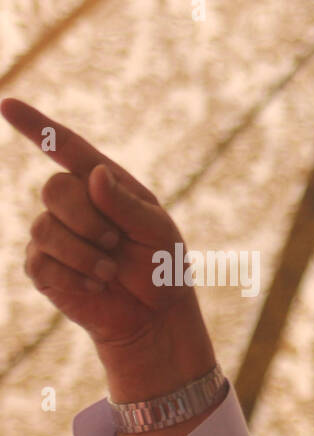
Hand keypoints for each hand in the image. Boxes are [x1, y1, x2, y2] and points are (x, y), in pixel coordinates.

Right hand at [4, 97, 215, 395]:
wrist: (154, 315)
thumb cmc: (161, 267)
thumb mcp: (158, 232)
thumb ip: (128, 204)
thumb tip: (93, 175)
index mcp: (104, 185)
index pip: (67, 149)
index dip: (38, 127)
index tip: (7, 105)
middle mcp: (74, 204)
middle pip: (54, 189)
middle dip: (87, 219)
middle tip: (115, 243)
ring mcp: (53, 234)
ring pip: (44, 228)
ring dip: (84, 253)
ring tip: (110, 270)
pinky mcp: (42, 267)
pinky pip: (42, 262)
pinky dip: (74, 276)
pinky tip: (96, 284)